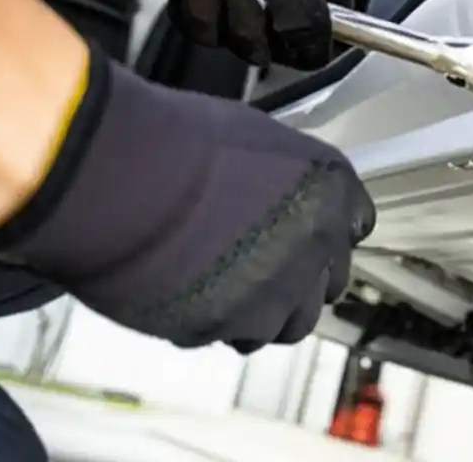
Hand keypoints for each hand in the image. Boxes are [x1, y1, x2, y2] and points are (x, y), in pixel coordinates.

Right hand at [0, 54, 374, 350]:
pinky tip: (181, 290)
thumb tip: (272, 189)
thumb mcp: (250, 135)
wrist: (117, 173)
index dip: (322, 237)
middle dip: (294, 280)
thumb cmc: (171, 140)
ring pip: (283, 324)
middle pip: (325, 286)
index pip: (355, 227)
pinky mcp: (232, 325)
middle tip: (255, 266)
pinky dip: (209, 323)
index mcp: (331, 189)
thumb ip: (280, 175)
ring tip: (214, 283)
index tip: (304, 241)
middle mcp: (318, 243)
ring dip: (256, 311)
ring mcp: (279, 290)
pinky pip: (229, 336)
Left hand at [133, 0, 352, 69]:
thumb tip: (310, 52)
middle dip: (248, 31)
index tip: (280, 33)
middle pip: (273, 52)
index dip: (301, 49)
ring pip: (233, 43)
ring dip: (213, 20)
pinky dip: (190, 11)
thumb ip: (301, 11)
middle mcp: (289, 1)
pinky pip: (202, 28)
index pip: (323, 46)